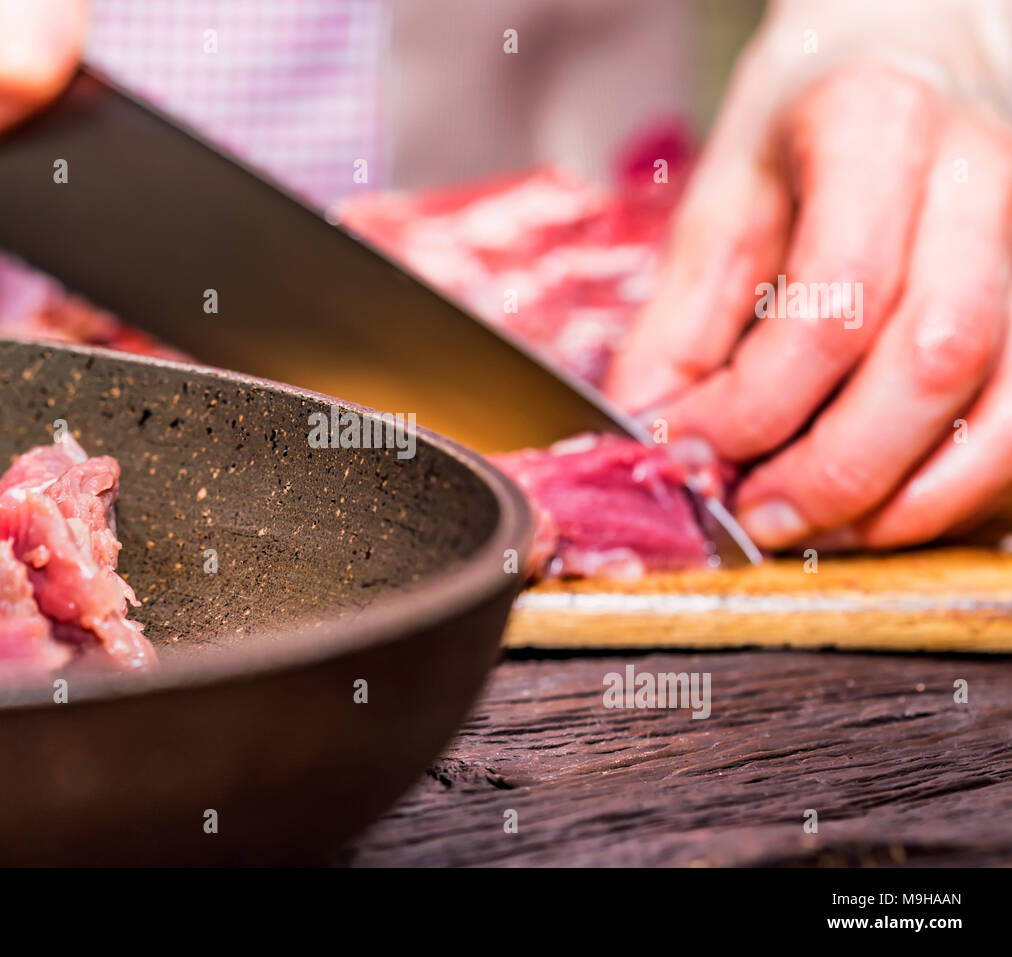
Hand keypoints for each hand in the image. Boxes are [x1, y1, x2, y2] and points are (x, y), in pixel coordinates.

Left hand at [605, 0, 1011, 551]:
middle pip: (934, 357)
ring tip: (817, 531)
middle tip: (758, 518)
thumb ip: (681, 325)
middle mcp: (982, 178)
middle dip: (835, 468)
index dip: (756, 401)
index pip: (835, 297)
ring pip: (1009, 408)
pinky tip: (884, 509)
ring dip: (907, 500)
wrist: (911, 56)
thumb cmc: (809, 126)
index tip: (689, 449)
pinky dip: (958, 490)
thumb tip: (651, 441)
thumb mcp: (723, 200)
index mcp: (880, 127)